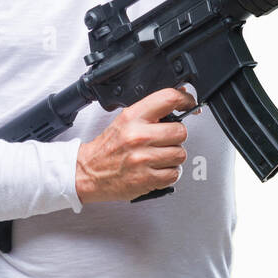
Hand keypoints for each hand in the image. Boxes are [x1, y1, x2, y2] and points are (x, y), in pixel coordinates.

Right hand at [75, 86, 201, 204]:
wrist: (88, 172)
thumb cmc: (108, 148)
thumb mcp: (125, 121)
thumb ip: (151, 111)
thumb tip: (178, 97)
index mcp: (132, 117)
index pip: (168, 99)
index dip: (185, 100)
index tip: (189, 104)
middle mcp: (138, 137)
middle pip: (181, 131)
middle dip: (176, 136)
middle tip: (165, 140)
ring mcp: (142, 159)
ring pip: (180, 154)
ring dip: (173, 157)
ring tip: (158, 156)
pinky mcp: (146, 179)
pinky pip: (174, 174)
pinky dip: (168, 174)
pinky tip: (156, 169)